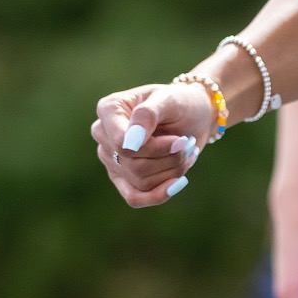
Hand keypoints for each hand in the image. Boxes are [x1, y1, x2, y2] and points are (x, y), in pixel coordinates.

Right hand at [90, 81, 214, 207]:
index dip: (153, 148)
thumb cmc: (179, 102)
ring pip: (140, 180)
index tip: (181, 140)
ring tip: (187, 151)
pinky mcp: (123, 177)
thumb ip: (148, 115)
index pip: (121, 143)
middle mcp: (103, 135)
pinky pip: (134, 198)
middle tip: (188, 142)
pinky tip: (178, 183)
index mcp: (109, 109)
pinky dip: (159, 195)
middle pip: (132, 163)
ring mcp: (111, 158)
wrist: (193, 115)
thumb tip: (129, 143)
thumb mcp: (170, 99)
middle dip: (169, 157)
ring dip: (172, 169)